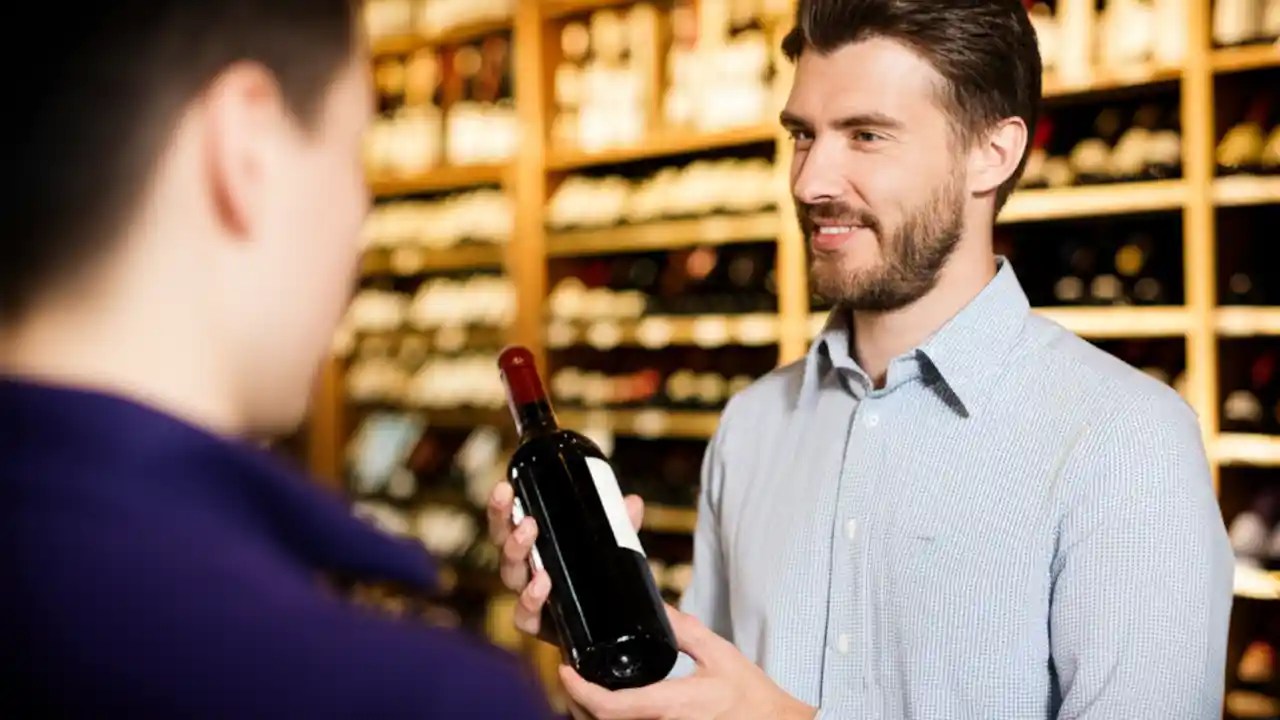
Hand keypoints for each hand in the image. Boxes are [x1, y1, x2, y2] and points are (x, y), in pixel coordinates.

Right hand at [485, 481, 644, 638]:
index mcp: (535, 550)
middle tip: (520, 507)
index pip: (509, 525)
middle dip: (503, 523)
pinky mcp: (539, 627)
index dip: (501, 508)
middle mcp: (525, 574)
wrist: (617, 630)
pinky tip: (541, 584)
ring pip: (510, 576)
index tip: (505, 487)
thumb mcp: (615, 550)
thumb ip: (622, 528)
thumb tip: (633, 502)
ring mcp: (530, 600)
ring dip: (516, 552)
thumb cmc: (605, 583)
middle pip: (503, 546)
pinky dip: (530, 600)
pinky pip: (525, 616)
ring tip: (529, 533)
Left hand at [558, 606, 816, 719]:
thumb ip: (684, 631)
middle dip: (577, 702)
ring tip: (586, 687)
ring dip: (591, 714)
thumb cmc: (750, 697)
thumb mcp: (718, 654)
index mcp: (671, 706)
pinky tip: (610, 705)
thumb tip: (658, 608)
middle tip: (571, 674)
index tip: (564, 669)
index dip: (579, 690)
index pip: (610, 707)